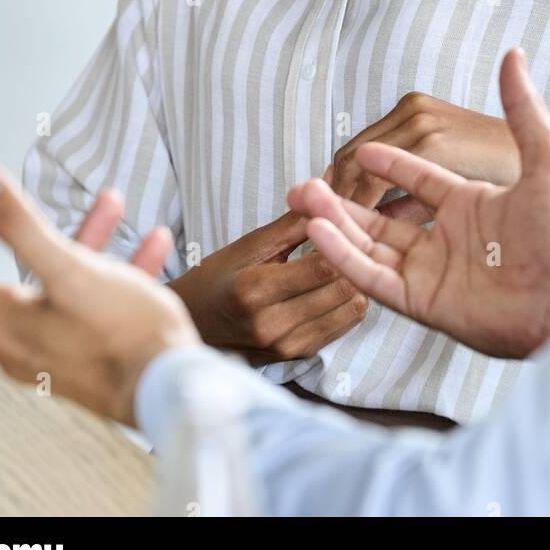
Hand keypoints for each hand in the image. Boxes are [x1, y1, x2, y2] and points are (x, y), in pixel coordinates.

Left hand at [0, 163, 198, 426]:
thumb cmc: (122, 337)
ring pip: (52, 284)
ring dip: (75, 241)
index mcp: (5, 321)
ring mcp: (57, 348)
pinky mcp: (92, 351)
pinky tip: (148, 247)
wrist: (174, 390)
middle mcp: (23, 340)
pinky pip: (95, 300)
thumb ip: (21, 223)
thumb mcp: (69, 268)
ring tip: (100, 210)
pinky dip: (115, 269)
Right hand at [168, 212, 367, 362]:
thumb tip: (328, 192)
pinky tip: (336, 285)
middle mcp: (272, 324)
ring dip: (356, 280)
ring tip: (347, 260)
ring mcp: (286, 346)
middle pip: (342, 287)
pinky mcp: (296, 357)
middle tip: (355, 237)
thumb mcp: (249, 244)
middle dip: (354, 257)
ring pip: (350, 308)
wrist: (193, 325)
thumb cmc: (217, 278)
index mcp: (255, 289)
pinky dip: (347, 302)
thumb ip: (293, 222)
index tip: (346, 221)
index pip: (322, 265)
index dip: (342, 239)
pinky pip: (343, 327)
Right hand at [289, 48, 549, 359]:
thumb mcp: (547, 155)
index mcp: (468, 206)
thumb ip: (521, 105)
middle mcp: (446, 240)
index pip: (415, 182)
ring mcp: (433, 272)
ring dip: (334, 222)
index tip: (360, 154)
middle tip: (306, 184)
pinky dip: (344, 255)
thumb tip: (515, 53)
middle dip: (341, 199)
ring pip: (369, 244)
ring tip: (302, 199)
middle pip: (380, 216)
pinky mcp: (424, 302)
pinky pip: (374, 277)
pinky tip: (319, 230)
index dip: (387, 167)